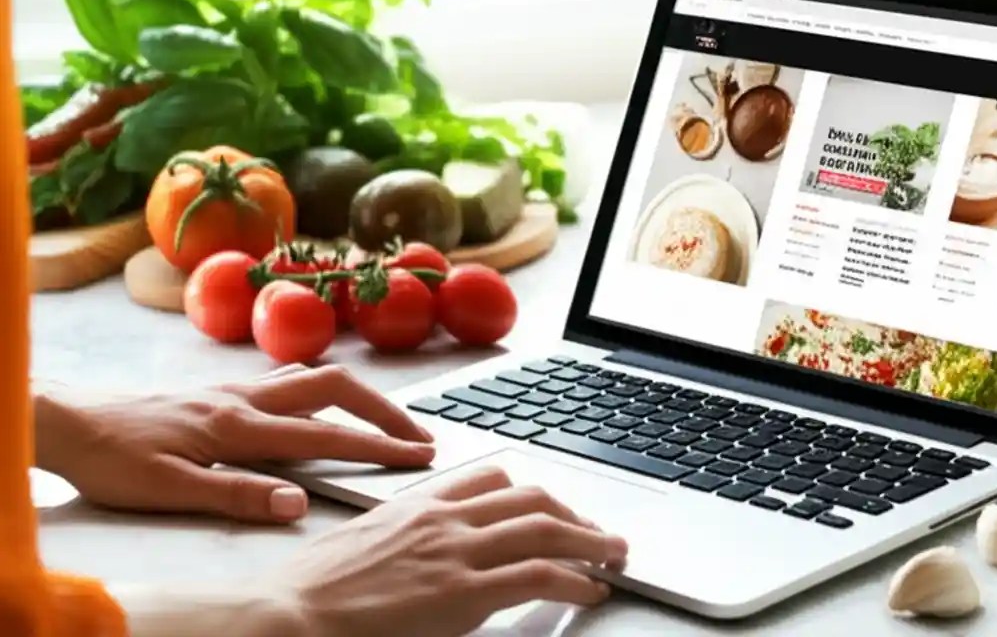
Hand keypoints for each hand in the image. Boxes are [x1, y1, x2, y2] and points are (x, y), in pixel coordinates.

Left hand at [35, 365, 433, 522]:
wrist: (67, 420)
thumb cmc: (112, 459)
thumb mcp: (169, 490)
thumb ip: (237, 494)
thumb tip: (298, 502)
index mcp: (238, 427)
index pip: (325, 435)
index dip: (378, 446)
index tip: (420, 457)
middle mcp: (243, 399)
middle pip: (334, 388)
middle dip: (384, 411)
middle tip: (420, 436)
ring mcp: (232, 390)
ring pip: (311, 377)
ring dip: (357, 396)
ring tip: (386, 419)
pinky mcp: (218, 392)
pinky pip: (286, 379)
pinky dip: (321, 389)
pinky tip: (319, 405)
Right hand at [266, 466, 627, 636]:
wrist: (286, 614)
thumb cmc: (310, 591)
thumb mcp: (362, 545)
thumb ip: (404, 539)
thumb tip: (426, 556)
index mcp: (417, 504)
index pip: (490, 477)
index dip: (532, 492)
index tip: (552, 508)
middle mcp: (443, 518)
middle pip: (530, 497)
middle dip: (573, 512)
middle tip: (597, 533)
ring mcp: (455, 551)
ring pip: (546, 528)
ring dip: (591, 541)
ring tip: (614, 555)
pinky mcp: (463, 592)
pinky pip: (538, 574)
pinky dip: (575, 579)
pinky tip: (590, 589)